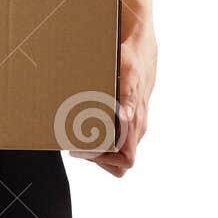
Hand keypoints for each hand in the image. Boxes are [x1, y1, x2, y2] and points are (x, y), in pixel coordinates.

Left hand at [72, 33, 156, 177]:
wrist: (140, 53)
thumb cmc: (132, 64)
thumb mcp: (128, 77)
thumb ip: (127, 98)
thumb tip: (125, 117)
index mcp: (137, 123)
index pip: (126, 160)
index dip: (105, 160)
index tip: (84, 149)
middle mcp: (137, 129)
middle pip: (118, 163)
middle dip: (98, 158)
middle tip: (78, 145)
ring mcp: (132, 126)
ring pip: (115, 154)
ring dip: (97, 150)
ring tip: (78, 137)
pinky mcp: (126, 121)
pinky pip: (114, 140)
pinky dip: (98, 139)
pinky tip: (84, 128)